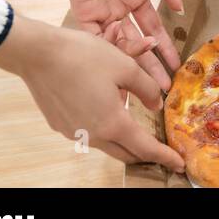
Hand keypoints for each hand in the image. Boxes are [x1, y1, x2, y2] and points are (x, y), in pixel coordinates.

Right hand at [0, 16, 184, 170]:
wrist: (39, 54)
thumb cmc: (84, 56)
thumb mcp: (126, 67)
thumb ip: (147, 89)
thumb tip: (156, 104)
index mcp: (113, 123)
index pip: (145, 148)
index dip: (165, 157)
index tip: (180, 164)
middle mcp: (93, 135)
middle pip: (125, 153)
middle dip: (146, 154)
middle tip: (161, 150)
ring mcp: (73, 132)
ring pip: (106, 144)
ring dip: (124, 141)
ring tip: (137, 131)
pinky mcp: (60, 125)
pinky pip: (89, 133)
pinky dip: (104, 130)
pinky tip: (107, 113)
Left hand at [30, 0, 182, 89]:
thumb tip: (180, 8)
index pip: (153, 27)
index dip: (166, 46)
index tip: (177, 65)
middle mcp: (119, 9)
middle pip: (138, 43)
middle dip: (151, 65)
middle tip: (163, 88)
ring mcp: (101, 12)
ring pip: (120, 45)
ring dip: (133, 64)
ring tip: (146, 84)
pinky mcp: (84, 12)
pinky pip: (97, 37)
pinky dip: (109, 52)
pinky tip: (123, 67)